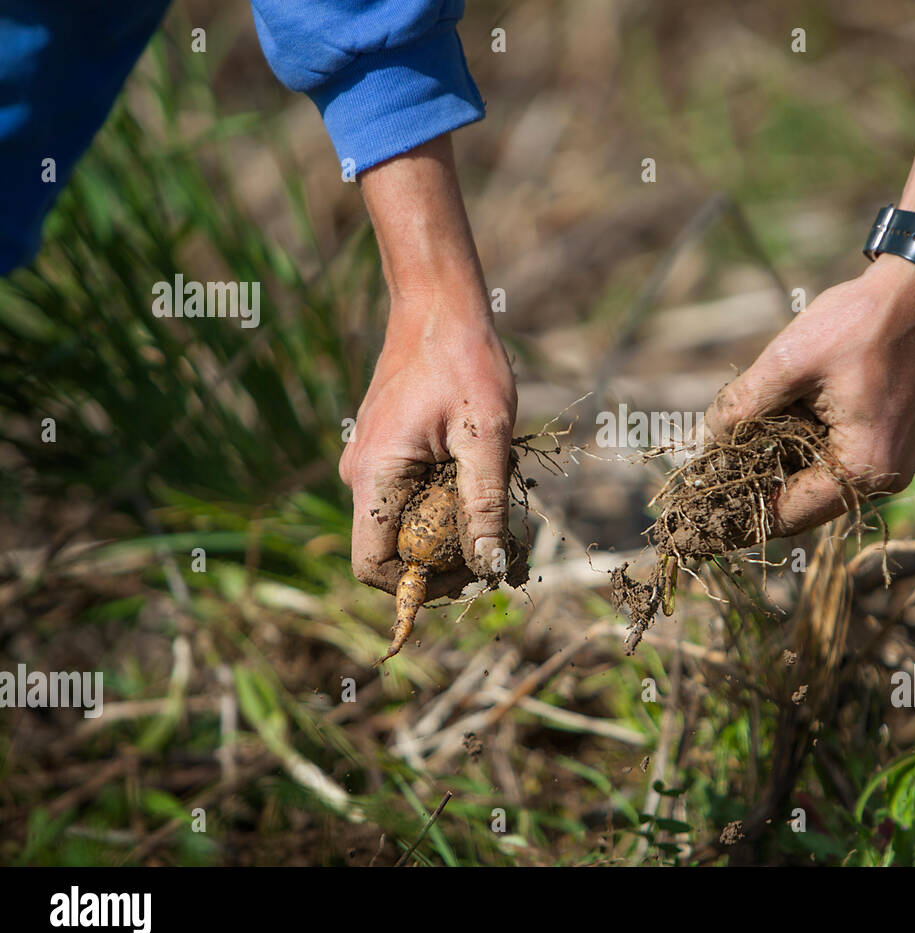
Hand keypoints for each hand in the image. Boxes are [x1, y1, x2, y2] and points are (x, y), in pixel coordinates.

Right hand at [338, 297, 516, 594]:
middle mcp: (359, 474)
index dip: (420, 586)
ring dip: (446, 525)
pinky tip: (474, 472)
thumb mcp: (486, 438)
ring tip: (489, 493)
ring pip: (402, 522)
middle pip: (392, 549)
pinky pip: (405, 495)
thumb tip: (490, 567)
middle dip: (443, 555)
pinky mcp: (383, 451)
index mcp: (374, 476)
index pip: (373, 567)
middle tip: (496, 537)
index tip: (470, 572)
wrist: (438, 305)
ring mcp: (367, 461)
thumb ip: (485, 506)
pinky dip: (441, 499)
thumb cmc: (464, 363)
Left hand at [704, 256, 914, 535]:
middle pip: (805, 502)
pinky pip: (837, 459)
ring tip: (736, 444)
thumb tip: (704, 443)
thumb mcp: (788, 362)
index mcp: (866, 467)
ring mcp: (894, 460)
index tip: (704, 513)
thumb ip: (742, 407)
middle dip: (759, 486)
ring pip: (818, 480)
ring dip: (781, 464)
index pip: (790, 513)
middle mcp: (887, 476)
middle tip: (711, 474)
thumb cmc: (858, 322)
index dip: (743, 514)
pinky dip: (804, 447)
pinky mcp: (892, 441)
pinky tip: (776, 422)